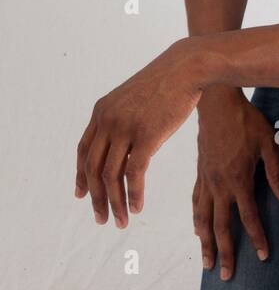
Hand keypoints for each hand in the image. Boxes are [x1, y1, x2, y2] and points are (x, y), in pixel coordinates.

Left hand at [75, 40, 202, 225]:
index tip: (82, 196)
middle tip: (101, 219)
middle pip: (93, 168)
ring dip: (115, 203)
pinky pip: (134, 174)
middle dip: (96, 198)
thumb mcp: (135, 99)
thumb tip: (123, 144)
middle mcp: (107, 121)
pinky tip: (138, 207)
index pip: (84, 151)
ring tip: (121, 221)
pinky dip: (134, 194)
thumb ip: (123, 120)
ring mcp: (125, 128)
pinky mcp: (146, 136)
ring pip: (111, 176)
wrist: (187, 68)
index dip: (81, 176)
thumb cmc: (167, 84)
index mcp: (101, 112)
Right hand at [193, 86, 278, 279]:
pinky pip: (195, 203)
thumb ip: (277, 172)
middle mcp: (219, 185)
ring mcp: (206, 180)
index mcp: (238, 179)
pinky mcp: (199, 173)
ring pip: (203, 219)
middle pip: (221, 227)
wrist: (215, 101)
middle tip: (227, 277)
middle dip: (226, 253)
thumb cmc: (246, 120)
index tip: (263, 257)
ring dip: (206, 244)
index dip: (257, 238)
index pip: (248, 217)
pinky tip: (197, 231)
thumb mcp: (268, 143)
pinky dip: (196, 220)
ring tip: (207, 264)